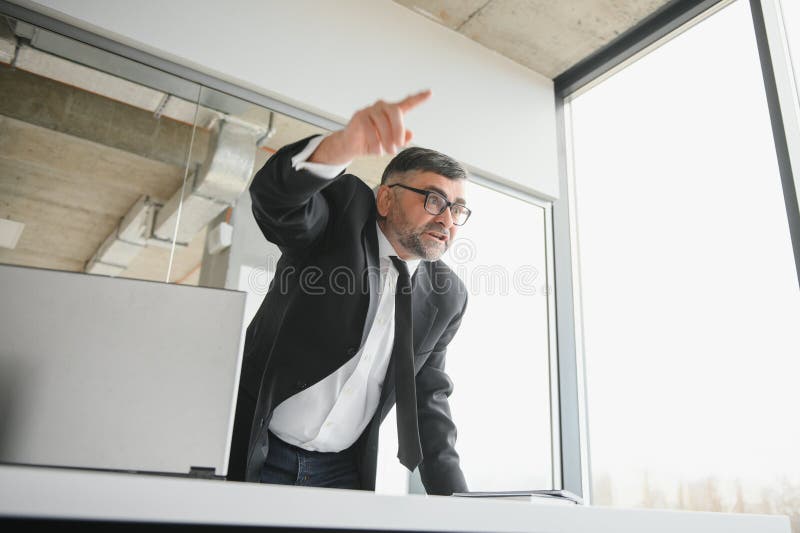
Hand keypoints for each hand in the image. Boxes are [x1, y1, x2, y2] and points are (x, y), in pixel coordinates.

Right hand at [310, 90, 431, 164]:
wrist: (352, 147)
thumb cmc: (372, 142)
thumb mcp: (389, 143)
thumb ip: (401, 138)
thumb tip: (410, 134)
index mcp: (391, 112)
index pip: (407, 103)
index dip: (418, 98)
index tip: (430, 93)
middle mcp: (382, 107)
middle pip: (395, 112)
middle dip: (399, 130)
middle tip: (399, 145)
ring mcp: (370, 110)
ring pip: (382, 123)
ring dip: (387, 140)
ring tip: (388, 151)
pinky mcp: (359, 116)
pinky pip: (370, 129)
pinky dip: (375, 142)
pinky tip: (377, 150)